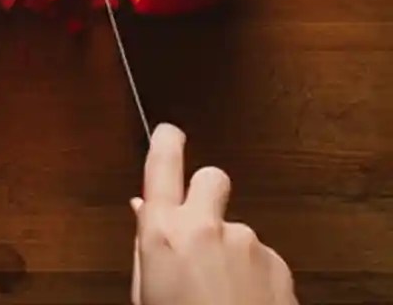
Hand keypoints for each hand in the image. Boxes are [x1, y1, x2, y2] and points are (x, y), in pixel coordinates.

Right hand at [132, 124, 296, 304]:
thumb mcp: (146, 292)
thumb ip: (146, 247)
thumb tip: (143, 212)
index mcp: (163, 233)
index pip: (163, 166)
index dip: (166, 142)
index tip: (169, 132)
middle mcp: (206, 227)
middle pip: (211, 177)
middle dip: (205, 190)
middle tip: (199, 220)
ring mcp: (247, 242)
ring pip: (236, 228)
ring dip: (229, 249)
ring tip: (219, 291)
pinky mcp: (277, 262)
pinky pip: (259, 256)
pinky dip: (251, 274)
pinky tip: (241, 301)